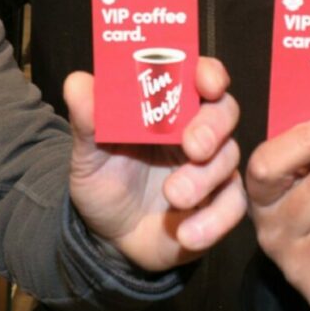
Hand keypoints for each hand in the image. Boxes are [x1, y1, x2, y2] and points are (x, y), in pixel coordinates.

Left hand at [64, 59, 246, 271]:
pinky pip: (233, 207)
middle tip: (194, 146)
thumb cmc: (105, 181)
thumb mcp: (89, 153)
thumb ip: (87, 119)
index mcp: (169, 107)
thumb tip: (76, 82)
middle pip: (225, 111)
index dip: (209, 73)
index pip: (199, 77)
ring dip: (203, 178)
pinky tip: (186, 233)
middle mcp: (197, 130)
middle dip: (212, 126)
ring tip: (173, 196)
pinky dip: (213, 220)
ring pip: (228, 159)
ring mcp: (212, 167)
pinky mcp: (219, 205)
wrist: (109, 236)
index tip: (206, 82)